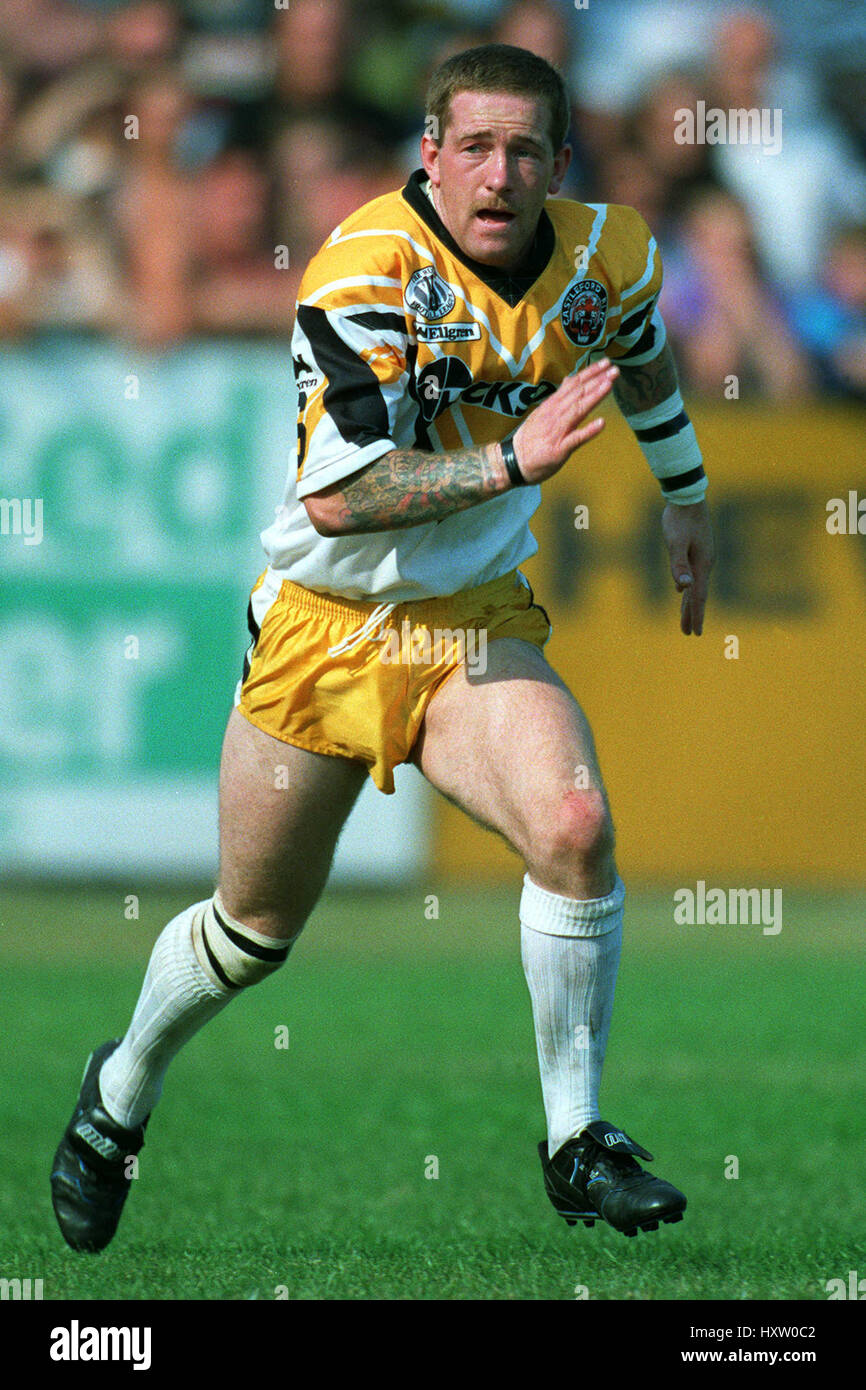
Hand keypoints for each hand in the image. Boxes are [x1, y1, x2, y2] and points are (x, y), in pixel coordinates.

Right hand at [512, 358, 618, 482]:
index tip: (605, 363)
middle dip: (597, 380)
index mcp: (551, 406)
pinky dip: (588, 430)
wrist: (514, 462)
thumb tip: (569, 380)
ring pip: (578, 410)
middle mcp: (555, 415)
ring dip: (594, 397)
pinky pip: (576, 438)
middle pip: (578, 394)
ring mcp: (557, 431)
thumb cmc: (529, 439)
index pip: (573, 385)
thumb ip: (558, 397)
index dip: (590, 373)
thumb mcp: (542, 412)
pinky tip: (601, 423)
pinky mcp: (559, 449)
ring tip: (609, 385)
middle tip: (614, 370)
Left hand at [661, 499, 713, 634]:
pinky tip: (682, 590)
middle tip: (688, 633)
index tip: (694, 633)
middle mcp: (704, 564)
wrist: (688, 497)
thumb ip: (678, 565)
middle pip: (697, 595)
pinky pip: (692, 575)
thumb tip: (682, 588)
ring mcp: (701, 557)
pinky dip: (688, 588)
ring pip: (694, 586)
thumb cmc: (679, 519)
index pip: (698, 597)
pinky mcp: (696, 550)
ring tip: (685, 618)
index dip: (696, 615)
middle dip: (692, 614)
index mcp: (701, 565)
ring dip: (689, 602)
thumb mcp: (675, 542)